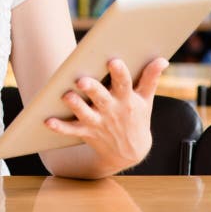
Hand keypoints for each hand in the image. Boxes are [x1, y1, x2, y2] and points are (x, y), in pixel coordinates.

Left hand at [45, 57, 168, 173]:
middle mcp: (112, 111)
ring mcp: (99, 122)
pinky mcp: (87, 132)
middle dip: (92, 89)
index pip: (124, 84)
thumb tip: (163, 60)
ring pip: (85, 113)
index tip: (113, 61)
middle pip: (101, 98)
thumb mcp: (146, 100)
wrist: (131, 151)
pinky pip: (71, 130)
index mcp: (126, 99)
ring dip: (75, 106)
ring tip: (66, 96)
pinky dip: (60, 127)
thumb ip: (150, 79)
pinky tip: (47, 121)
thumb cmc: (136, 117)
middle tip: (82, 80)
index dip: (119, 73)